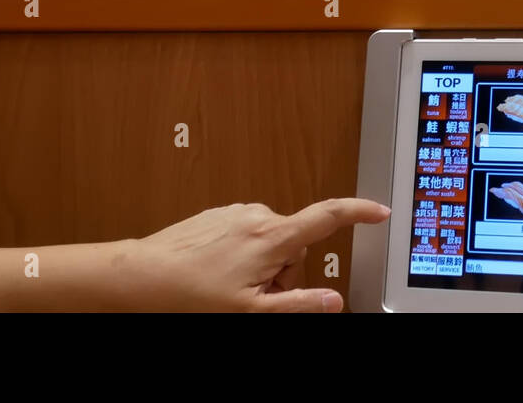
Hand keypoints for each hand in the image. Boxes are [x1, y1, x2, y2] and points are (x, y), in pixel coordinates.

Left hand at [133, 199, 389, 311]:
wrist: (142, 276)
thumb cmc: (190, 295)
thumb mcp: (251, 311)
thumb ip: (298, 304)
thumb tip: (333, 302)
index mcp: (272, 236)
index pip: (328, 217)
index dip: (359, 212)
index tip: (379, 211)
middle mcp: (257, 215)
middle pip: (295, 244)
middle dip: (285, 272)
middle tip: (256, 296)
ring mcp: (236, 213)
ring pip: (270, 242)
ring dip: (262, 267)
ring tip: (230, 287)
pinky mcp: (219, 215)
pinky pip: (247, 236)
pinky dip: (243, 257)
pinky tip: (217, 274)